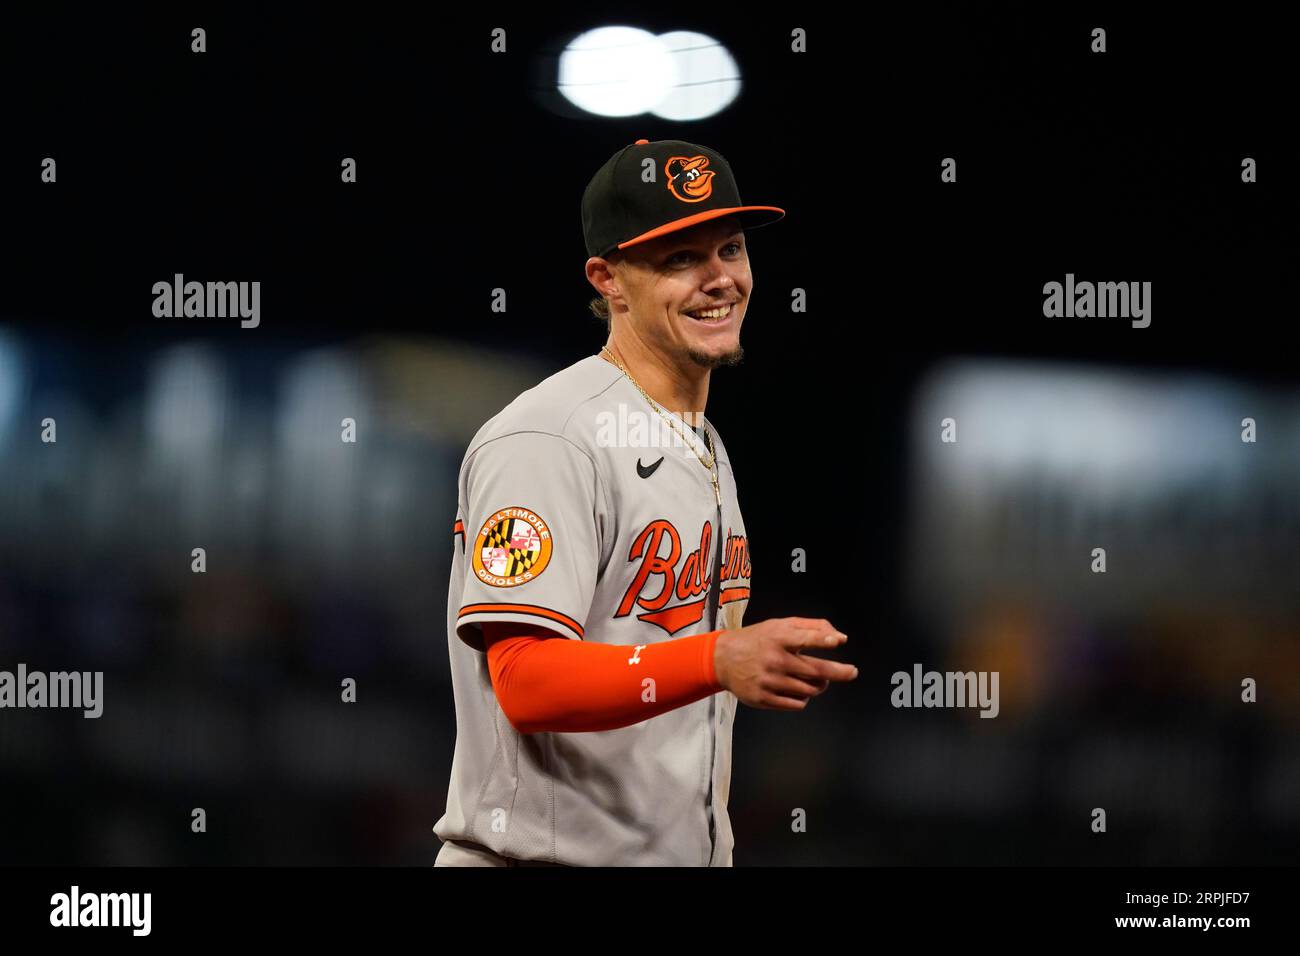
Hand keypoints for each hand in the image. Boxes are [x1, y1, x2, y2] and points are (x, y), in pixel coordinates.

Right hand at [713, 617, 857, 710]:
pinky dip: (804, 698)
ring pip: (809, 689)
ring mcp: (769, 682)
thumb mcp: (779, 625)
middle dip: (839, 671)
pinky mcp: (764, 699)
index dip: (824, 639)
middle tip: (852, 671)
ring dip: (820, 685)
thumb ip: (810, 626)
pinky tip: (799, 689)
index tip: (839, 640)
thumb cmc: (757, 640)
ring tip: (818, 679)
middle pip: (816, 670)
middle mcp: (774, 660)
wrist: (722, 659)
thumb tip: (838, 636)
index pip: (805, 638)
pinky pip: (797, 704)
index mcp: (778, 638)